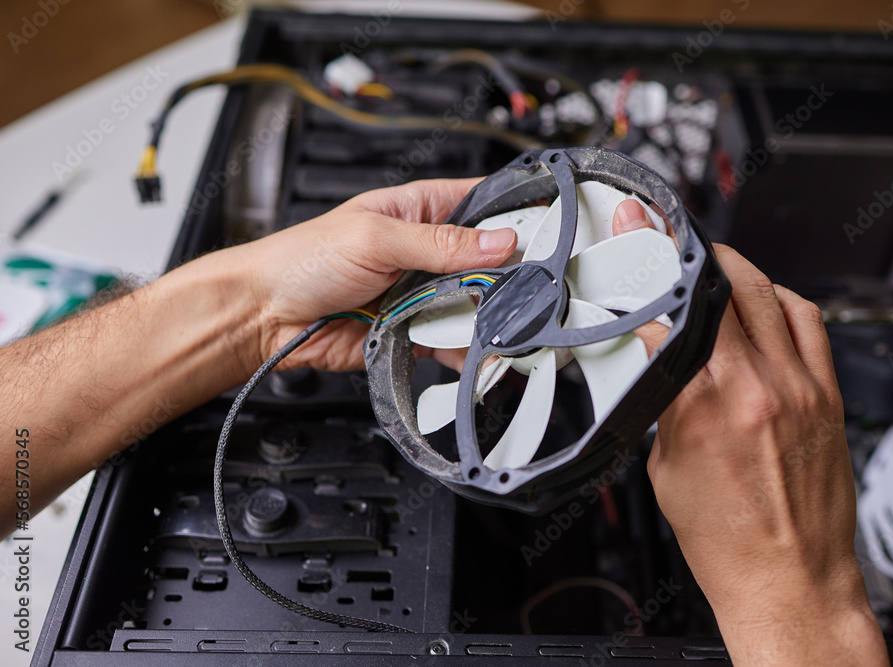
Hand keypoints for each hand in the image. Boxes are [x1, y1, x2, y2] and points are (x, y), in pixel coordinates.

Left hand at [235, 178, 516, 372]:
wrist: (263, 317)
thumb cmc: (301, 260)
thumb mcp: (376, 238)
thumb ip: (441, 244)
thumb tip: (498, 242)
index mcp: (419, 209)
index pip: (483, 203)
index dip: (517, 215)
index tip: (547, 234)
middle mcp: (425, 250)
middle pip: (487, 261)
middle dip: (509, 277)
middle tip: (532, 289)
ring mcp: (420, 291)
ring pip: (474, 304)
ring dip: (490, 316)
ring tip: (509, 325)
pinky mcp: (412, 329)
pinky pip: (451, 340)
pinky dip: (467, 350)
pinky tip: (480, 353)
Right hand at [611, 201, 888, 665]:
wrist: (790, 580)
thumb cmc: (727, 540)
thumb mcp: (664, 464)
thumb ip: (661, 399)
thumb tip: (652, 355)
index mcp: (703, 407)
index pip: (668, 316)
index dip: (644, 275)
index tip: (631, 249)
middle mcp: (757, 387)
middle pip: (722, 288)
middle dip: (688, 257)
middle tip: (668, 245)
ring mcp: (800, 387)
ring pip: (768, 293)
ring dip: (735, 269)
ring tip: (714, 268)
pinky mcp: (828, 396)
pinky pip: (809, 322)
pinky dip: (782, 298)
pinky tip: (765, 300)